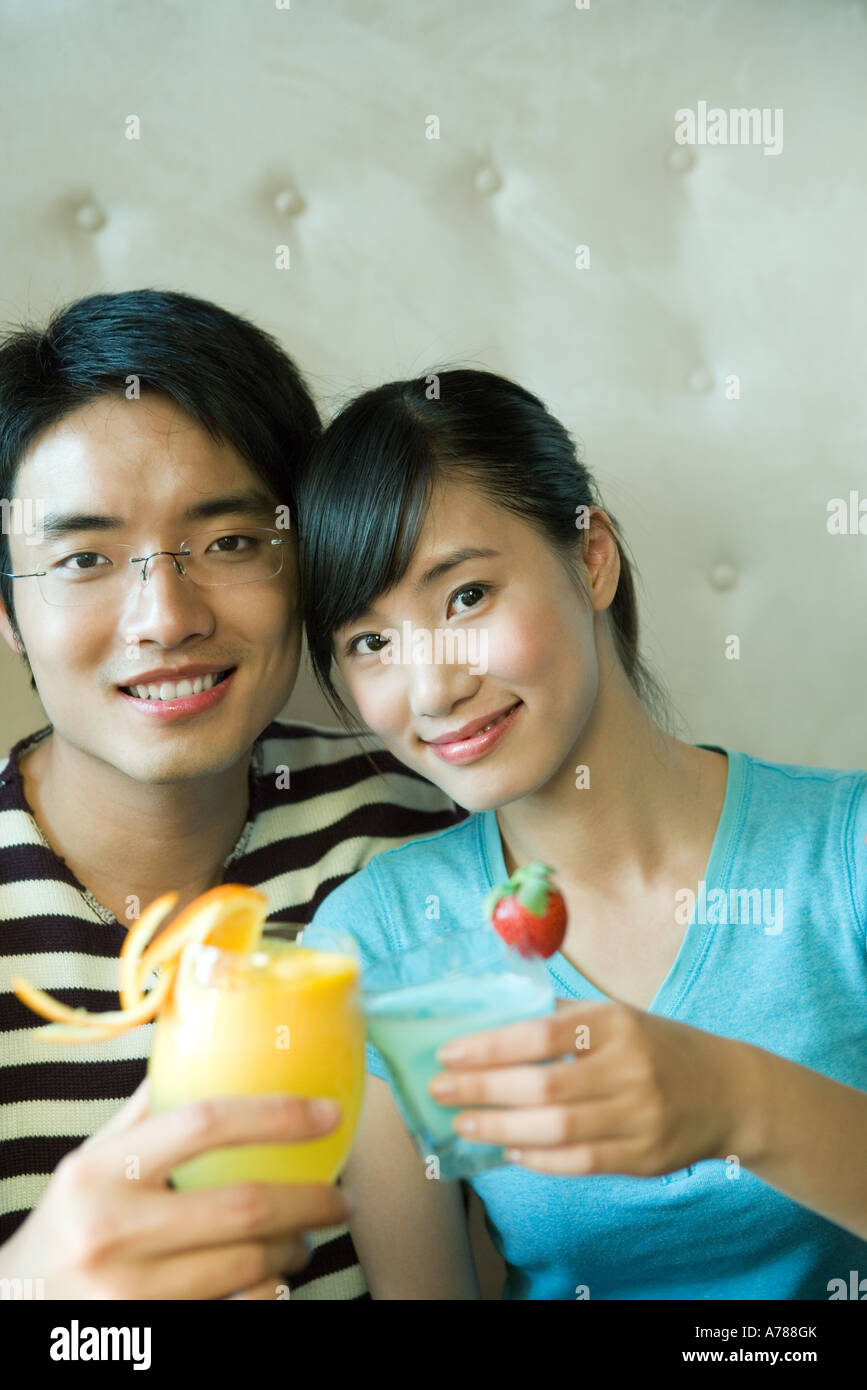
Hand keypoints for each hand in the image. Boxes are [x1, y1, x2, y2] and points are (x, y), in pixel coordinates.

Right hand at [0, 1079, 352, 1298]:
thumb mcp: (90, 1164)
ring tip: (303, 1238)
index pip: (203, 1124)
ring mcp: (131, 1294)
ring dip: (293, 1250)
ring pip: (249, 1267)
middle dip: (309, 1201)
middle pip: (244, 1208)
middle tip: (338, 1198)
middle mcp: (113, 1232)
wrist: (15, 1309)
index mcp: (101, 1172)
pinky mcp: (151, 1337)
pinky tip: (272, 1279)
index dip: (277, 1115)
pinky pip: (238, 1310)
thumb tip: (208, 1048)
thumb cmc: (67, 1225)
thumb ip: (147, 1115)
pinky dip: (268, 1294)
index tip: (328, 1114)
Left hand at [428, 999, 741, 1176]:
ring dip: (501, 1129)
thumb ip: (559, 1017)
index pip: (540, 1034)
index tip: (448, 1053)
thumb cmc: (655, 1046)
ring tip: (465, 1124)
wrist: (728, 1091)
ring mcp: (640, 1117)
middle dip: (483, 1090)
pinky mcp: (645, 1157)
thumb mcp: (615, 1016)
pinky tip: (510, 1151)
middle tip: (440, 1091)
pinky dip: (540, 1159)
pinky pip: (581, 1163)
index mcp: (616, 1024)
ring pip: (557, 1130)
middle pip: (543, 1086)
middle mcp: (629, 1069)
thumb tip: (488, 1019)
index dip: (490, 1046)